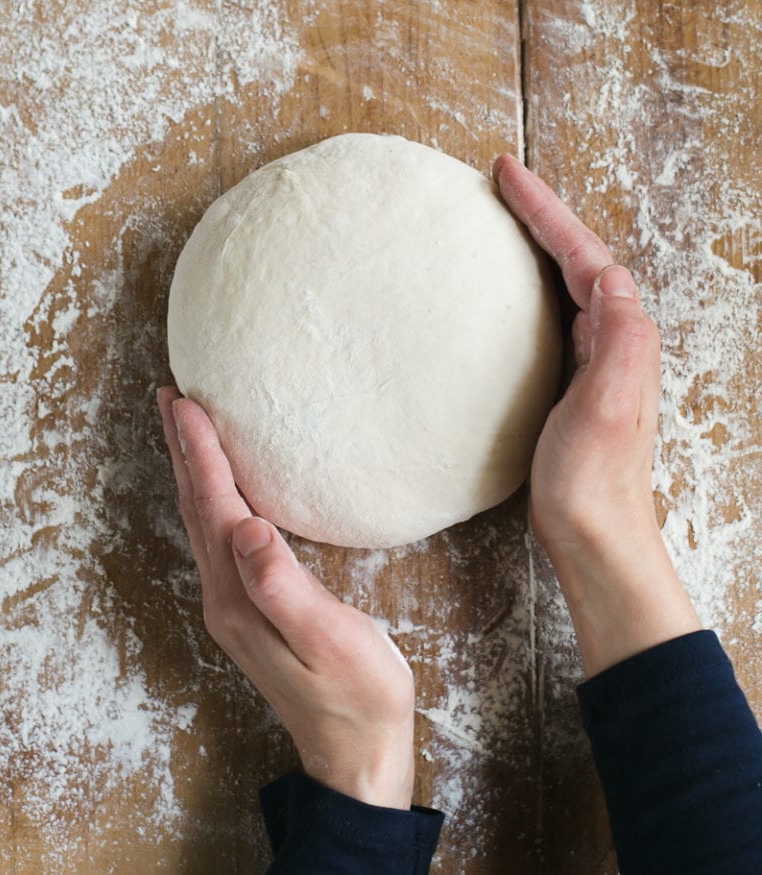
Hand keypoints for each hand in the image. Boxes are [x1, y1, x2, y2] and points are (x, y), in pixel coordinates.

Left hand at [157, 388, 414, 808]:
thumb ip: (284, 586)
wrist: (356, 750)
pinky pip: (218, 540)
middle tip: (171, 400)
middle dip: (183, 452)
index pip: (215, 509)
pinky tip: (220, 491)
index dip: (201, 455)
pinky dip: (210, 501)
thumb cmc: (357, 693)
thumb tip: (246, 527)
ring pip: (202, 524)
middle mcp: (226, 599)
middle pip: (196, 510)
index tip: (188, 404)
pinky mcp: (250, 610)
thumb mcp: (330, 639)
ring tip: (186, 433)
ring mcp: (234, 607)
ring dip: (192, 473)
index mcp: (241, 598)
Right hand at [493, 154, 700, 674]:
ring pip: (565, 282)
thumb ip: (617, 341)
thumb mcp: (607, 408)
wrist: (592, 533)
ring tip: (504, 217)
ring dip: (538, 245)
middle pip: (576, 258)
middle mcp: (613, 340)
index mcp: (621, 336)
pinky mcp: (570, 381)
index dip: (545, 211)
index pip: (583, 255)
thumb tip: (609, 277)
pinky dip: (531, 287)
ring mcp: (592, 360)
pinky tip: (508, 291)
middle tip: (501, 181)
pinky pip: (551, 314)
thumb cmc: (593, 481)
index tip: (507, 174)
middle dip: (541, 215)